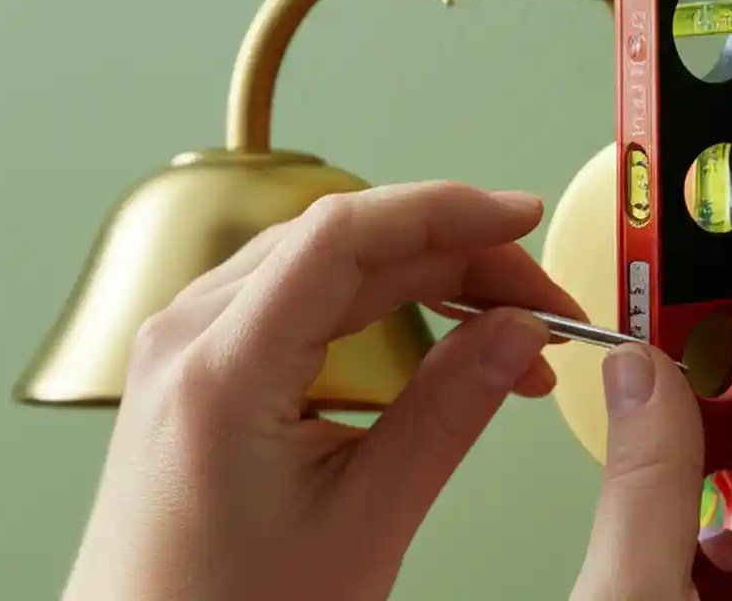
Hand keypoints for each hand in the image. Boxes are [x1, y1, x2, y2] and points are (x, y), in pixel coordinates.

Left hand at [63, 182, 584, 600]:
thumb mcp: (364, 520)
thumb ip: (449, 412)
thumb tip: (519, 330)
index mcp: (222, 370)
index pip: (344, 236)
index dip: (444, 211)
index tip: (521, 217)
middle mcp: (190, 336)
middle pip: (346, 244)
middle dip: (458, 258)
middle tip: (542, 305)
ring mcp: (189, 345)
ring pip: (327, 264)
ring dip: (425, 277)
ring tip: (506, 322)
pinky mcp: (204, 362)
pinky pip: (301, 296)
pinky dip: (380, 303)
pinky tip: (436, 329)